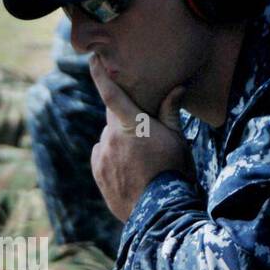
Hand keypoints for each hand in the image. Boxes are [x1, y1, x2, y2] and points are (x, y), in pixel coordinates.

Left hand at [88, 55, 189, 220]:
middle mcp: (111, 138)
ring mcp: (102, 156)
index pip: (111, 94)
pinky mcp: (97, 172)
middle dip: (125, 121)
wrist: (158, 211)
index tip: (92, 58)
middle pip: (113, 118)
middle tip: (144, 137)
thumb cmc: (173, 172)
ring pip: (108, 138)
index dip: (100, 75)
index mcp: (131, 126)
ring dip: (119, 142)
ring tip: (140, 160)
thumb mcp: (178, 140)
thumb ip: (171, 112)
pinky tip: (129, 170)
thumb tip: (177, 87)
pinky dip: (111, 157)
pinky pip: (102, 156)